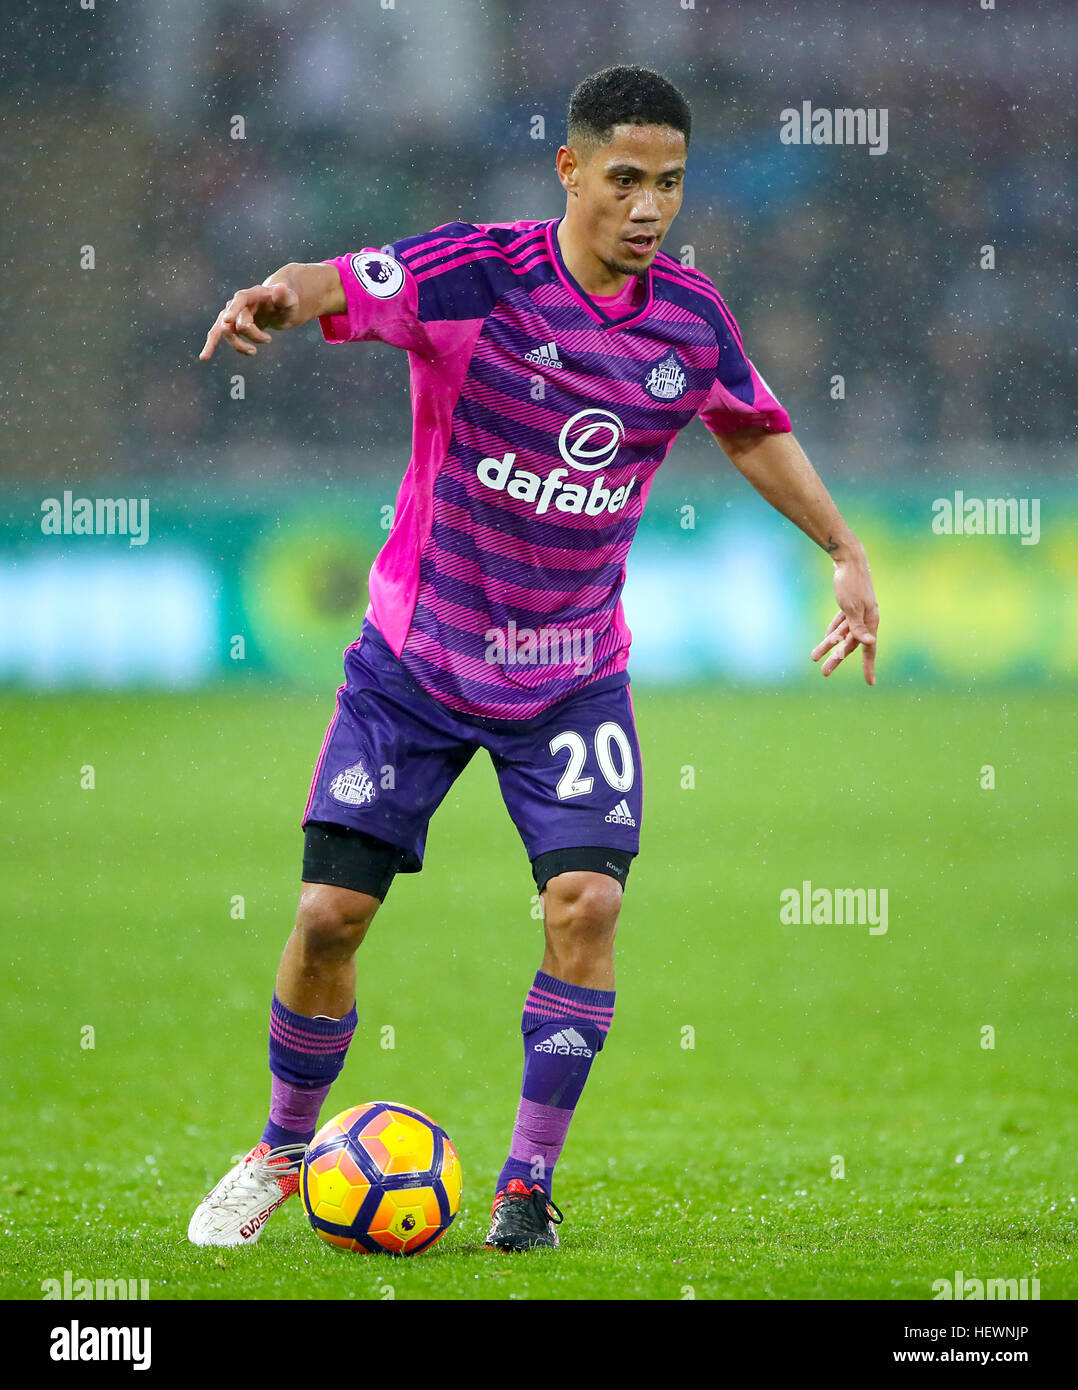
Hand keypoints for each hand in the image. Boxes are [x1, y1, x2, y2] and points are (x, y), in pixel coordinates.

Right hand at [199, 282, 300, 359]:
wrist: (279, 306)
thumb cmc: (286, 303)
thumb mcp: (291, 301)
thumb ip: (285, 296)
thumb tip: (280, 288)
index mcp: (252, 295)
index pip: (240, 299)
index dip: (233, 309)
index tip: (228, 320)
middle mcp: (238, 304)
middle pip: (235, 321)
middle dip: (251, 334)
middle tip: (269, 340)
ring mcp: (233, 314)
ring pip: (225, 331)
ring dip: (238, 345)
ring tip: (254, 353)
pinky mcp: (231, 326)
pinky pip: (218, 335)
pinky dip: (210, 345)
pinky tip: (204, 357)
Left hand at [811, 555, 878, 683]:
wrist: (849, 560)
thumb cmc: (851, 583)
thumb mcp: (851, 607)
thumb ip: (858, 627)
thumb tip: (869, 642)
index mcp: (870, 621)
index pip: (869, 649)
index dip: (868, 666)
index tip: (870, 683)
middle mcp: (865, 619)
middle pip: (850, 644)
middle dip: (836, 658)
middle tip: (824, 673)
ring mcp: (857, 613)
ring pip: (842, 634)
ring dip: (828, 645)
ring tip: (814, 657)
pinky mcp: (849, 606)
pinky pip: (840, 624)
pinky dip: (832, 631)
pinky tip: (826, 639)